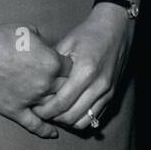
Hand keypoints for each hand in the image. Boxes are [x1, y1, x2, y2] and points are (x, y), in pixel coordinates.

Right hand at [0, 21, 67, 138]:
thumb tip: (49, 48)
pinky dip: (45, 130)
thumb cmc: (2, 37)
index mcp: (52, 63)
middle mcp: (46, 84)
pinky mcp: (16, 110)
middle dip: (66, 87)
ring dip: (57, 107)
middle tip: (64, 87)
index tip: (65, 68)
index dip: (69, 68)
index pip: (72, 69)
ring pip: (53, 107)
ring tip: (60, 108)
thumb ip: (45, 43)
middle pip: (66, 90)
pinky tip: (53, 133)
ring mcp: (31, 99)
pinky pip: (34, 124)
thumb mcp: (31, 32)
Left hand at [31, 6, 134, 130]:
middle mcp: (99, 85)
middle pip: (71, 116)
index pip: (62, 102)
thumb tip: (36, 83)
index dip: (45, 110)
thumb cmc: (89, 33)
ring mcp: (107, 92)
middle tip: (41, 111)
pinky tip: (70, 110)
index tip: (34, 108)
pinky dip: (80, 119)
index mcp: (86, 71)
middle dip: (53, 118)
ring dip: (67, 121)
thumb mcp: (67, 43)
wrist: (116, 27)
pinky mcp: (112, 95)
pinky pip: (94, 117)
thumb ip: (53, 65)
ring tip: (55, 112)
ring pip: (83, 122)